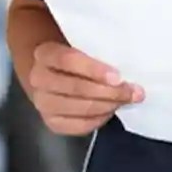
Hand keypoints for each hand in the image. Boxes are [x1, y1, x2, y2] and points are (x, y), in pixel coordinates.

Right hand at [28, 41, 144, 135]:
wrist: (51, 72)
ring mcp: (42, 103)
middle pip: (76, 88)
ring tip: (126, 100)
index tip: (118, 77)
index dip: (94, 69)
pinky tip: (111, 109)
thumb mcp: (80, 46)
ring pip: (80, 108)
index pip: (68, 60)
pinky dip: (100, 119)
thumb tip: (128, 66)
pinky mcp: (52, 122)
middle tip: (133, 92)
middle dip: (110, 92)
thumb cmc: (74, 56)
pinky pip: (80, 125)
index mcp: (44, 53)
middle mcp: (38, 79)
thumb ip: (97, 52)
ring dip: (108, 105)